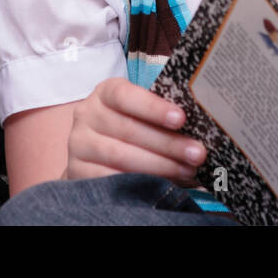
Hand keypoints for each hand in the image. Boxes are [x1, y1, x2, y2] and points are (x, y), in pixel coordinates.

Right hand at [64, 78, 206, 185]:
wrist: (95, 153)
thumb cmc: (130, 128)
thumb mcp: (141, 113)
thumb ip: (163, 115)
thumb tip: (200, 125)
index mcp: (105, 93)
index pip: (125, 95)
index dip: (153, 107)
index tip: (181, 118)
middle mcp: (87, 115)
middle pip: (128, 129)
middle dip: (167, 143)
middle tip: (197, 153)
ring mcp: (79, 144)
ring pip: (121, 156)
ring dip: (159, 166)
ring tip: (187, 170)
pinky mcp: (78, 171)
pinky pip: (110, 179)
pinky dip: (139, 182)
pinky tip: (162, 184)